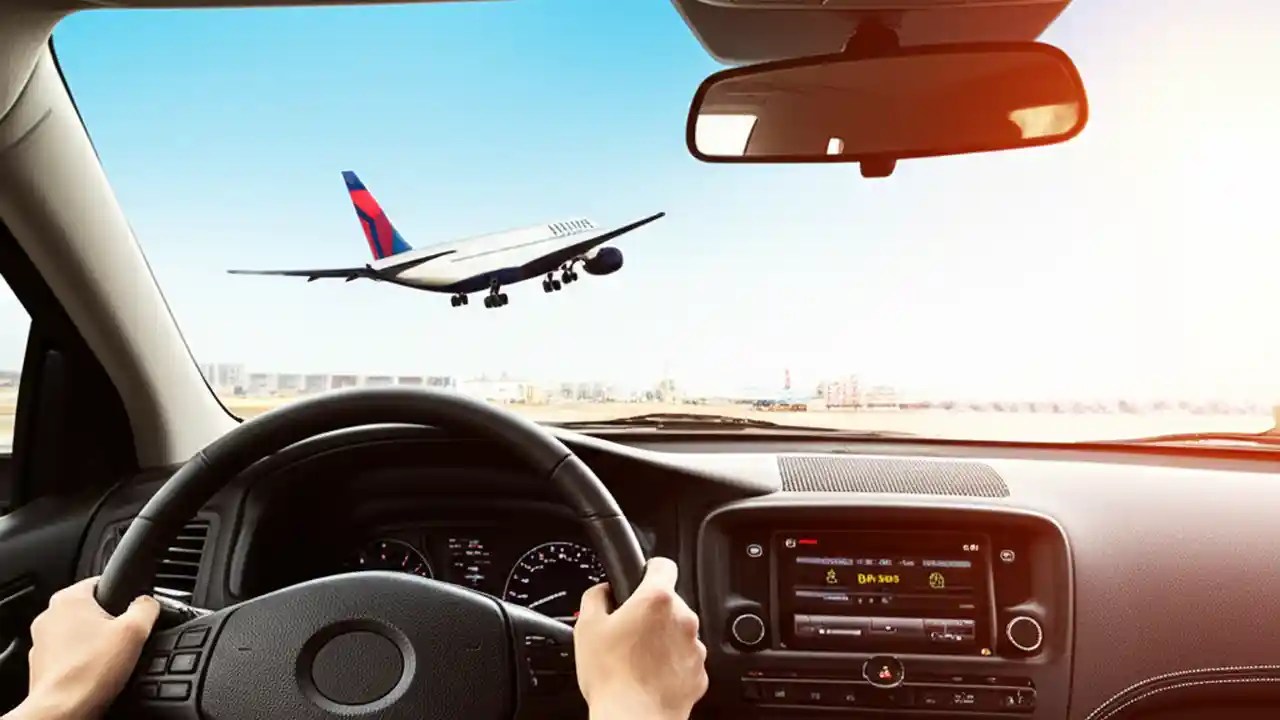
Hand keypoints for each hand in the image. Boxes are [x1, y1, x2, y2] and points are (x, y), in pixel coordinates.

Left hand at [6, 577, 158, 719]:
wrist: (63, 710)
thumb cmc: (91, 671)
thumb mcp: (135, 631)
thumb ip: (147, 607)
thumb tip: (148, 603)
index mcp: (69, 599)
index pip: (101, 582)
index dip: (123, 596)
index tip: (133, 614)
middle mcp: (49, 616)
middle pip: (91, 610)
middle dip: (110, 623)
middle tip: (125, 640)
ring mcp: (41, 642)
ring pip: (79, 634)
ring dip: (95, 643)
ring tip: (110, 660)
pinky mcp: (41, 665)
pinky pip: (69, 656)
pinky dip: (83, 662)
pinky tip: (96, 674)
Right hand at [574, 557, 707, 719]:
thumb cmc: (611, 677)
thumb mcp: (587, 627)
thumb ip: (596, 596)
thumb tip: (603, 592)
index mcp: (657, 600)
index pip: (662, 565)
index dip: (648, 570)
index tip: (640, 579)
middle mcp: (683, 619)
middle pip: (669, 603)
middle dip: (651, 613)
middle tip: (627, 631)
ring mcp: (695, 647)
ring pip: (678, 632)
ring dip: (662, 639)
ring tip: (636, 659)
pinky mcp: (698, 673)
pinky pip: (684, 659)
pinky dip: (670, 663)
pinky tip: (649, 675)